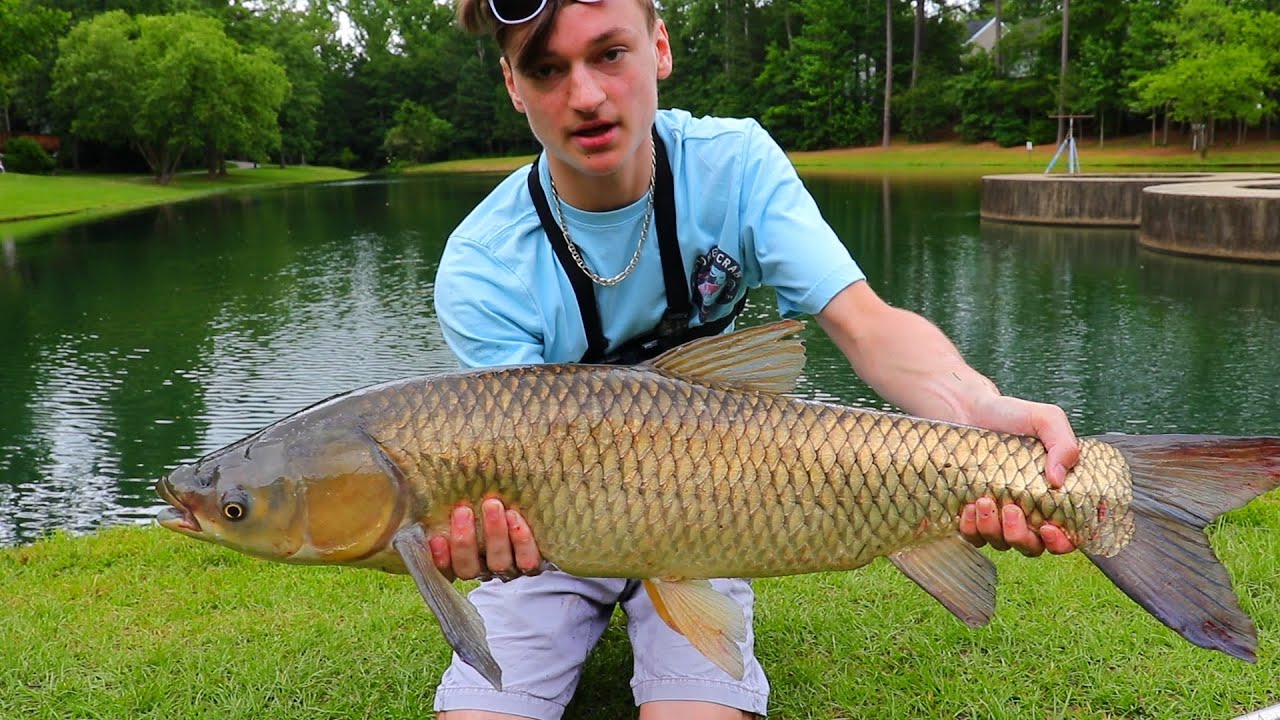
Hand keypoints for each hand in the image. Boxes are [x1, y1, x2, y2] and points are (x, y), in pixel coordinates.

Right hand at [427, 498, 542, 581]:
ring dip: (494, 534)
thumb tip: (415, 476)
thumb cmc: (487, 502)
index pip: (443, 568)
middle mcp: (482, 569)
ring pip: (498, 562)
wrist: (536, 511)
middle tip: (463, 511)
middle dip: (464, 541)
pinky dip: (521, 541)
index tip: (435, 538)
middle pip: (468, 568)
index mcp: (460, 560)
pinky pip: (527, 560)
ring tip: (492, 505)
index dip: (439, 558)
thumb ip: (446, 501)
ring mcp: (507, 569)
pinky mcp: (531, 563)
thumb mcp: (467, 503)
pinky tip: (515, 517)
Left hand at [959, 395, 1079, 556]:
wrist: (969, 409)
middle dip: (1021, 537)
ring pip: (1001, 543)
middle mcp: (1028, 512)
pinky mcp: (973, 514)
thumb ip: (1063, 443)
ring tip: (984, 500)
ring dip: (993, 529)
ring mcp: (999, 516)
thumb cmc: (1010, 415)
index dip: (1061, 543)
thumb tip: (1057, 479)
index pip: (1066, 537)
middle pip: (1032, 547)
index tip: (1049, 529)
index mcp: (1053, 497)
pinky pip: (973, 537)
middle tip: (1012, 509)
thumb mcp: (1045, 419)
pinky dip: (971, 529)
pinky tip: (969, 506)